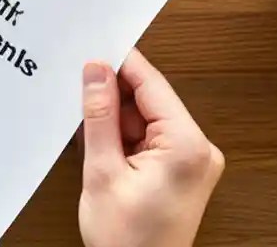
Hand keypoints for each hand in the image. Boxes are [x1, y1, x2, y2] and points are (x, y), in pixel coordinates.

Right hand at [78, 49, 223, 246]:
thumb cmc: (130, 242)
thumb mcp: (102, 172)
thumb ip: (99, 116)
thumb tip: (95, 73)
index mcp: (188, 145)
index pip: (152, 84)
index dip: (120, 63)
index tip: (93, 49)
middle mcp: (199, 149)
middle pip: (148, 100)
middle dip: (112, 96)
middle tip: (77, 93)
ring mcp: (191, 161)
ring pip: (144, 119)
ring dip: (114, 121)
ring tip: (86, 133)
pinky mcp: (180, 171)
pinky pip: (147, 138)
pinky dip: (122, 139)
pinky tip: (99, 149)